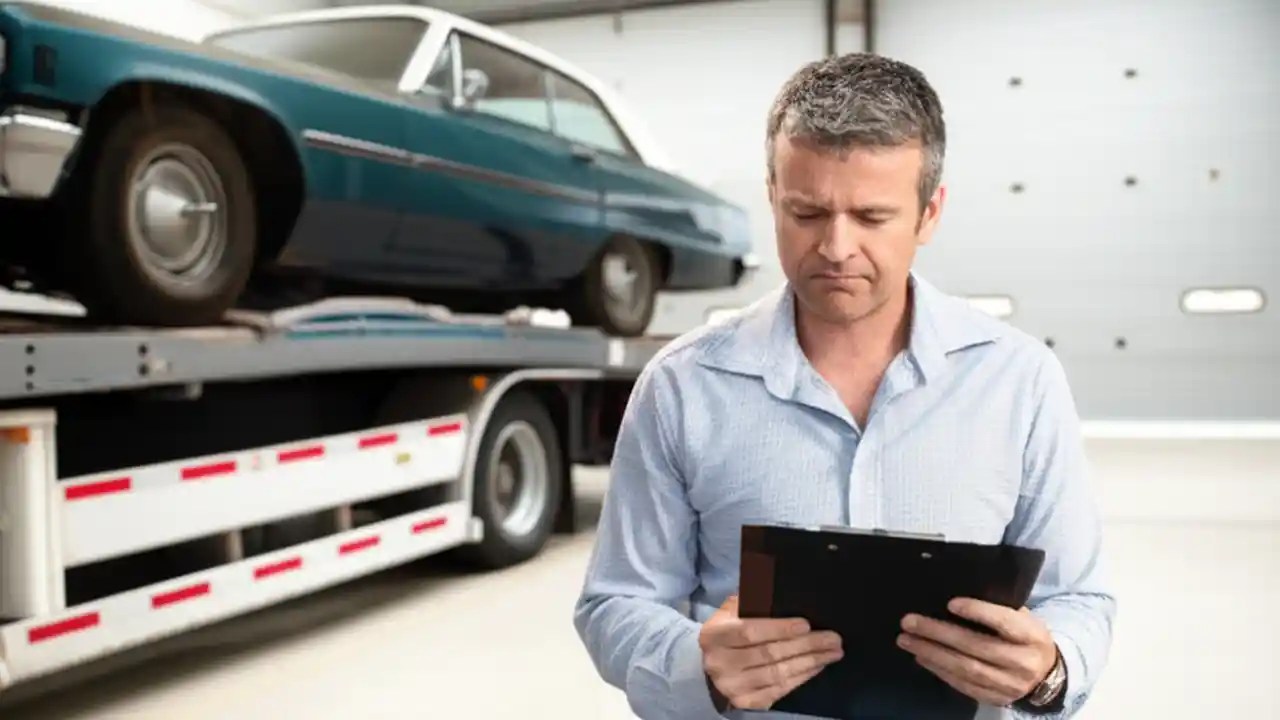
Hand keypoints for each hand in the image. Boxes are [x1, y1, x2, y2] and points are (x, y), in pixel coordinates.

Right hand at [698, 594, 843, 710]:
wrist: (713, 664)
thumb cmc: (729, 631)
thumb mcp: (732, 610)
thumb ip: (752, 601)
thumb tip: (781, 592)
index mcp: (714, 635)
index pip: (749, 632)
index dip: (779, 629)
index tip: (806, 624)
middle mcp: (720, 663)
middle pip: (769, 654)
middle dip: (805, 646)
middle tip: (833, 639)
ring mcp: (732, 686)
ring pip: (777, 674)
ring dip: (810, 663)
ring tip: (832, 652)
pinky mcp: (745, 702)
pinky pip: (779, 690)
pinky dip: (801, 678)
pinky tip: (817, 667)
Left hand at [897, 598, 1057, 706]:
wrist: (1047, 675)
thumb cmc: (1026, 637)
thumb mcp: (1023, 618)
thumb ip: (998, 609)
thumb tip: (955, 598)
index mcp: (1031, 635)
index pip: (1004, 622)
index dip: (978, 612)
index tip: (950, 603)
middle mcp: (1022, 662)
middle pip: (976, 647)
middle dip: (939, 633)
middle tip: (909, 622)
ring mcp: (1009, 684)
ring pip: (966, 668)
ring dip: (932, 653)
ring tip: (907, 640)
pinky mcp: (995, 698)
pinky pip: (963, 685)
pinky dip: (939, 670)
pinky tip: (921, 657)